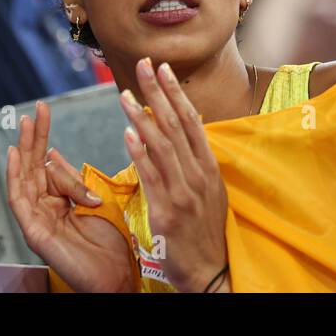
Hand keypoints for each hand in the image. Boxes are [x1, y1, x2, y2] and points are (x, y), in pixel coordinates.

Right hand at [6, 101, 135, 292]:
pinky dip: (14, 177)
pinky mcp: (34, 232)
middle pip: (34, 167)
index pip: (47, 163)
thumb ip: (76, 181)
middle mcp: (46, 208)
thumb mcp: (95, 201)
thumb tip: (55, 155)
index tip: (46, 111)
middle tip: (35, 111)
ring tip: (25, 124)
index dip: (44, 137)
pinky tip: (15, 157)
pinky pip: (19, 201)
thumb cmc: (112, 244)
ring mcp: (38, 220)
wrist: (118, 275)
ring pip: (25, 179)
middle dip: (33, 138)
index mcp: (60, 201)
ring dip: (23, 150)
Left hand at [120, 57, 230, 292]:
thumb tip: (183, 131)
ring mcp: (184, 192)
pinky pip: (152, 177)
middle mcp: (198, 174)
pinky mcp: (167, 211)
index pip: (191, 121)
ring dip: (143, 117)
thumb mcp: (210, 191)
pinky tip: (128, 134)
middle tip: (144, 64)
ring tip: (125, 94)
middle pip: (176, 125)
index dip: (175, 93)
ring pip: (162, 146)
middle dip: (158, 92)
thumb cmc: (206, 231)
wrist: (211, 271)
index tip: (163, 68)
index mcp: (208, 167)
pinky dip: (140, 153)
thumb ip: (195, 162)